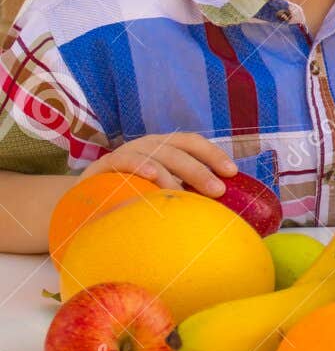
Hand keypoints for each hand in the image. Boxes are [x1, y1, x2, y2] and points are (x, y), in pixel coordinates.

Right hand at [84, 133, 236, 194]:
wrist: (86, 202)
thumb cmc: (134, 196)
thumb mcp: (162, 190)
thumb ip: (186, 191)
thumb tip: (220, 207)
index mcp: (165, 147)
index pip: (192, 143)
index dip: (213, 154)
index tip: (232, 172)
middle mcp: (148, 145)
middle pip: (178, 151)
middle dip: (200, 170)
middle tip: (218, 190)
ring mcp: (126, 152)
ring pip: (154, 155)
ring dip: (172, 174)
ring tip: (184, 193)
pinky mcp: (104, 165)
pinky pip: (124, 161)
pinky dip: (140, 166)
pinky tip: (154, 176)